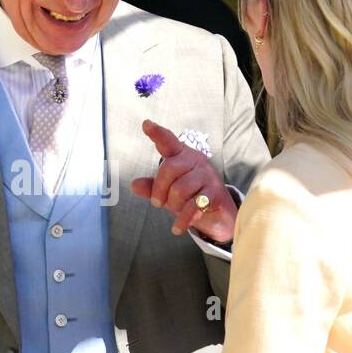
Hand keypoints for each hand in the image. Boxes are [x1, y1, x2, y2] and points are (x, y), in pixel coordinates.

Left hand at [130, 119, 236, 241]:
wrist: (217, 212)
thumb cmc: (188, 195)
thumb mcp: (167, 190)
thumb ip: (151, 186)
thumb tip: (134, 185)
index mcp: (181, 155)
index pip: (168, 141)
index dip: (157, 133)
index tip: (146, 124)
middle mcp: (195, 160)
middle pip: (169, 168)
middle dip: (159, 189)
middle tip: (157, 203)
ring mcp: (206, 175)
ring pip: (180, 189)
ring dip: (172, 205)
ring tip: (173, 210)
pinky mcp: (214, 193)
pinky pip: (193, 206)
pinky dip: (182, 220)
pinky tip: (177, 228)